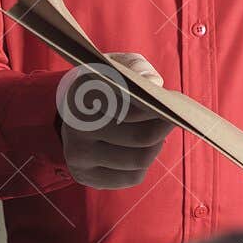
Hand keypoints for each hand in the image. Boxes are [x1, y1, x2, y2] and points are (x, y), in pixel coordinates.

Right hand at [58, 53, 172, 189]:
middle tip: (170, 118)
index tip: (170, 101)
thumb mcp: (116, 65)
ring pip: (139, 160)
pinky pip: (131, 177)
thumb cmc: (105, 84)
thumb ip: (136, 67)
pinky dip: (143, 165)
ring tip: (157, 133)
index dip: (157, 108)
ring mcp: (77, 156)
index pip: (132, 109)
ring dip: (156, 147)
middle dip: (162, 129)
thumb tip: (153, 83)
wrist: (72, 110)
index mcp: (82, 95)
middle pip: (141, 138)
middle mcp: (75, 128)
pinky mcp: (85, 177)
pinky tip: (140, 150)